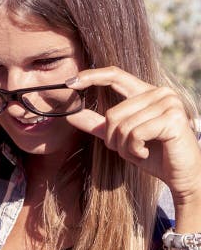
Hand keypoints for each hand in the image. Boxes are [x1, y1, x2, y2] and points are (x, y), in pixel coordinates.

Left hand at [65, 66, 200, 206]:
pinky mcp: (172, 118)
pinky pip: (135, 133)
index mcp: (146, 92)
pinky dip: (135, 149)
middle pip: (112, 113)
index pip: (115, 75)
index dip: (91, 76)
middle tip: (130, 149)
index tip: (68, 83)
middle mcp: (159, 93)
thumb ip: (98, 124)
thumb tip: (70, 114)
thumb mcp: (120, 138)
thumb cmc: (153, 154)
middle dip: (113, 138)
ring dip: (125, 147)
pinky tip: (147, 152)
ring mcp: (168, 103)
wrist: (180, 175)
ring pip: (122, 125)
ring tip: (140, 151)